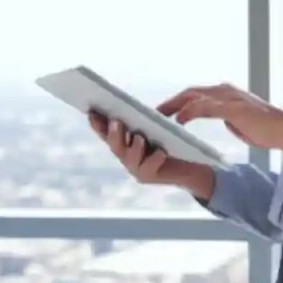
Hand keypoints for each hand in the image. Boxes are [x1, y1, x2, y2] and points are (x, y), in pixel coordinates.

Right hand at [87, 110, 213, 199]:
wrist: (190, 163)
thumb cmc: (172, 140)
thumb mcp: (156, 126)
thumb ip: (142, 119)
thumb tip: (130, 106)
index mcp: (124, 142)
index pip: (106, 132)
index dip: (97, 123)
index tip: (91, 110)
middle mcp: (126, 157)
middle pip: (115, 145)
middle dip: (114, 134)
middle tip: (116, 120)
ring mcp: (136, 169)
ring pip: (130, 158)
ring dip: (134, 147)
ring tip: (140, 137)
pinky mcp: (151, 177)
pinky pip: (150, 168)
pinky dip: (155, 158)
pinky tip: (161, 152)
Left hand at [157, 82, 282, 154]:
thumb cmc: (267, 130)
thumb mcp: (242, 122)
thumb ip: (230, 117)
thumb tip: (222, 118)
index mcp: (227, 95)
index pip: (197, 95)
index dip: (180, 102)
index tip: (165, 111)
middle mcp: (225, 91)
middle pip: (190, 92)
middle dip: (171, 102)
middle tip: (155, 112)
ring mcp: (228, 98)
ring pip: (194, 96)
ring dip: (174, 105)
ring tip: (159, 115)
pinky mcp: (232, 108)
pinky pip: (204, 107)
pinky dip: (189, 111)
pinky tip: (179, 119)